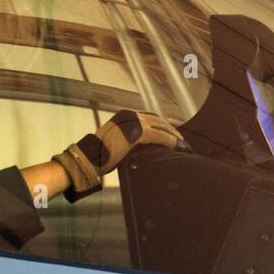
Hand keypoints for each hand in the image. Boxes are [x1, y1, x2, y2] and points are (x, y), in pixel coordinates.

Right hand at [51, 109, 188, 200]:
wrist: (89, 158)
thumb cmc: (99, 155)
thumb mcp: (115, 142)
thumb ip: (128, 140)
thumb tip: (140, 148)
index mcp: (124, 115)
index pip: (149, 117)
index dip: (162, 126)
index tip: (171, 135)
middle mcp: (130, 114)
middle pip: (158, 119)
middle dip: (171, 130)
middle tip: (182, 140)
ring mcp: (134, 121)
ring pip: (162, 126)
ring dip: (175, 136)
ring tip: (184, 146)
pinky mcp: (138, 132)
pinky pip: (161, 136)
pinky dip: (172, 142)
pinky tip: (180, 148)